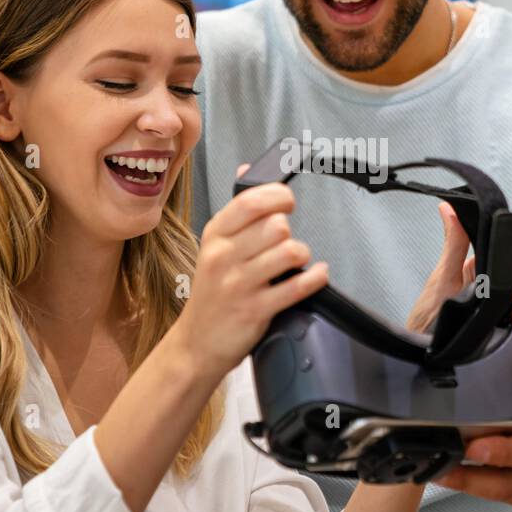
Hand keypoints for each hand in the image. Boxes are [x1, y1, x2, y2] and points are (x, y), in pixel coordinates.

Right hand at [174, 169, 328, 378]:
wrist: (196, 343)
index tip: (287, 203)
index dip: (279, 196)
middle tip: (285, 244)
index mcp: (215, 234)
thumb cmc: (213, 291)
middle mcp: (224, 256)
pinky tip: (315, 276)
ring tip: (295, 262)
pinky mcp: (255, 310)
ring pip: (289, 252)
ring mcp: (239, 284)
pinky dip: (314, 279)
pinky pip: (297, 286)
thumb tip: (248, 168)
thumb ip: (236, 210)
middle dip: (289, 233)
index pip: (252, 200)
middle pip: (276, 225)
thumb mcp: (215, 246)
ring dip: (301, 256)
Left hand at [405, 203, 511, 331]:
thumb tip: (448, 208)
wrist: (422, 341)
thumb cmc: (433, 309)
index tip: (511, 228)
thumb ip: (455, 240)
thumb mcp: (444, 271)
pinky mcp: (509, 323)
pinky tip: (508, 293)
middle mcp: (510, 281)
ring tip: (501, 279)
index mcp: (497, 264)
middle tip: (504, 259)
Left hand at [434, 337, 511, 505]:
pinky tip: (448, 473)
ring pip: (500, 493)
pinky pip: (497, 496)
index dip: (504, 453)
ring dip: (466, 485)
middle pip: (509, 483)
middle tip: (439, 466)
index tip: (473, 447)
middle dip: (472, 477)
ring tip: (435, 470)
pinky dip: (472, 487)